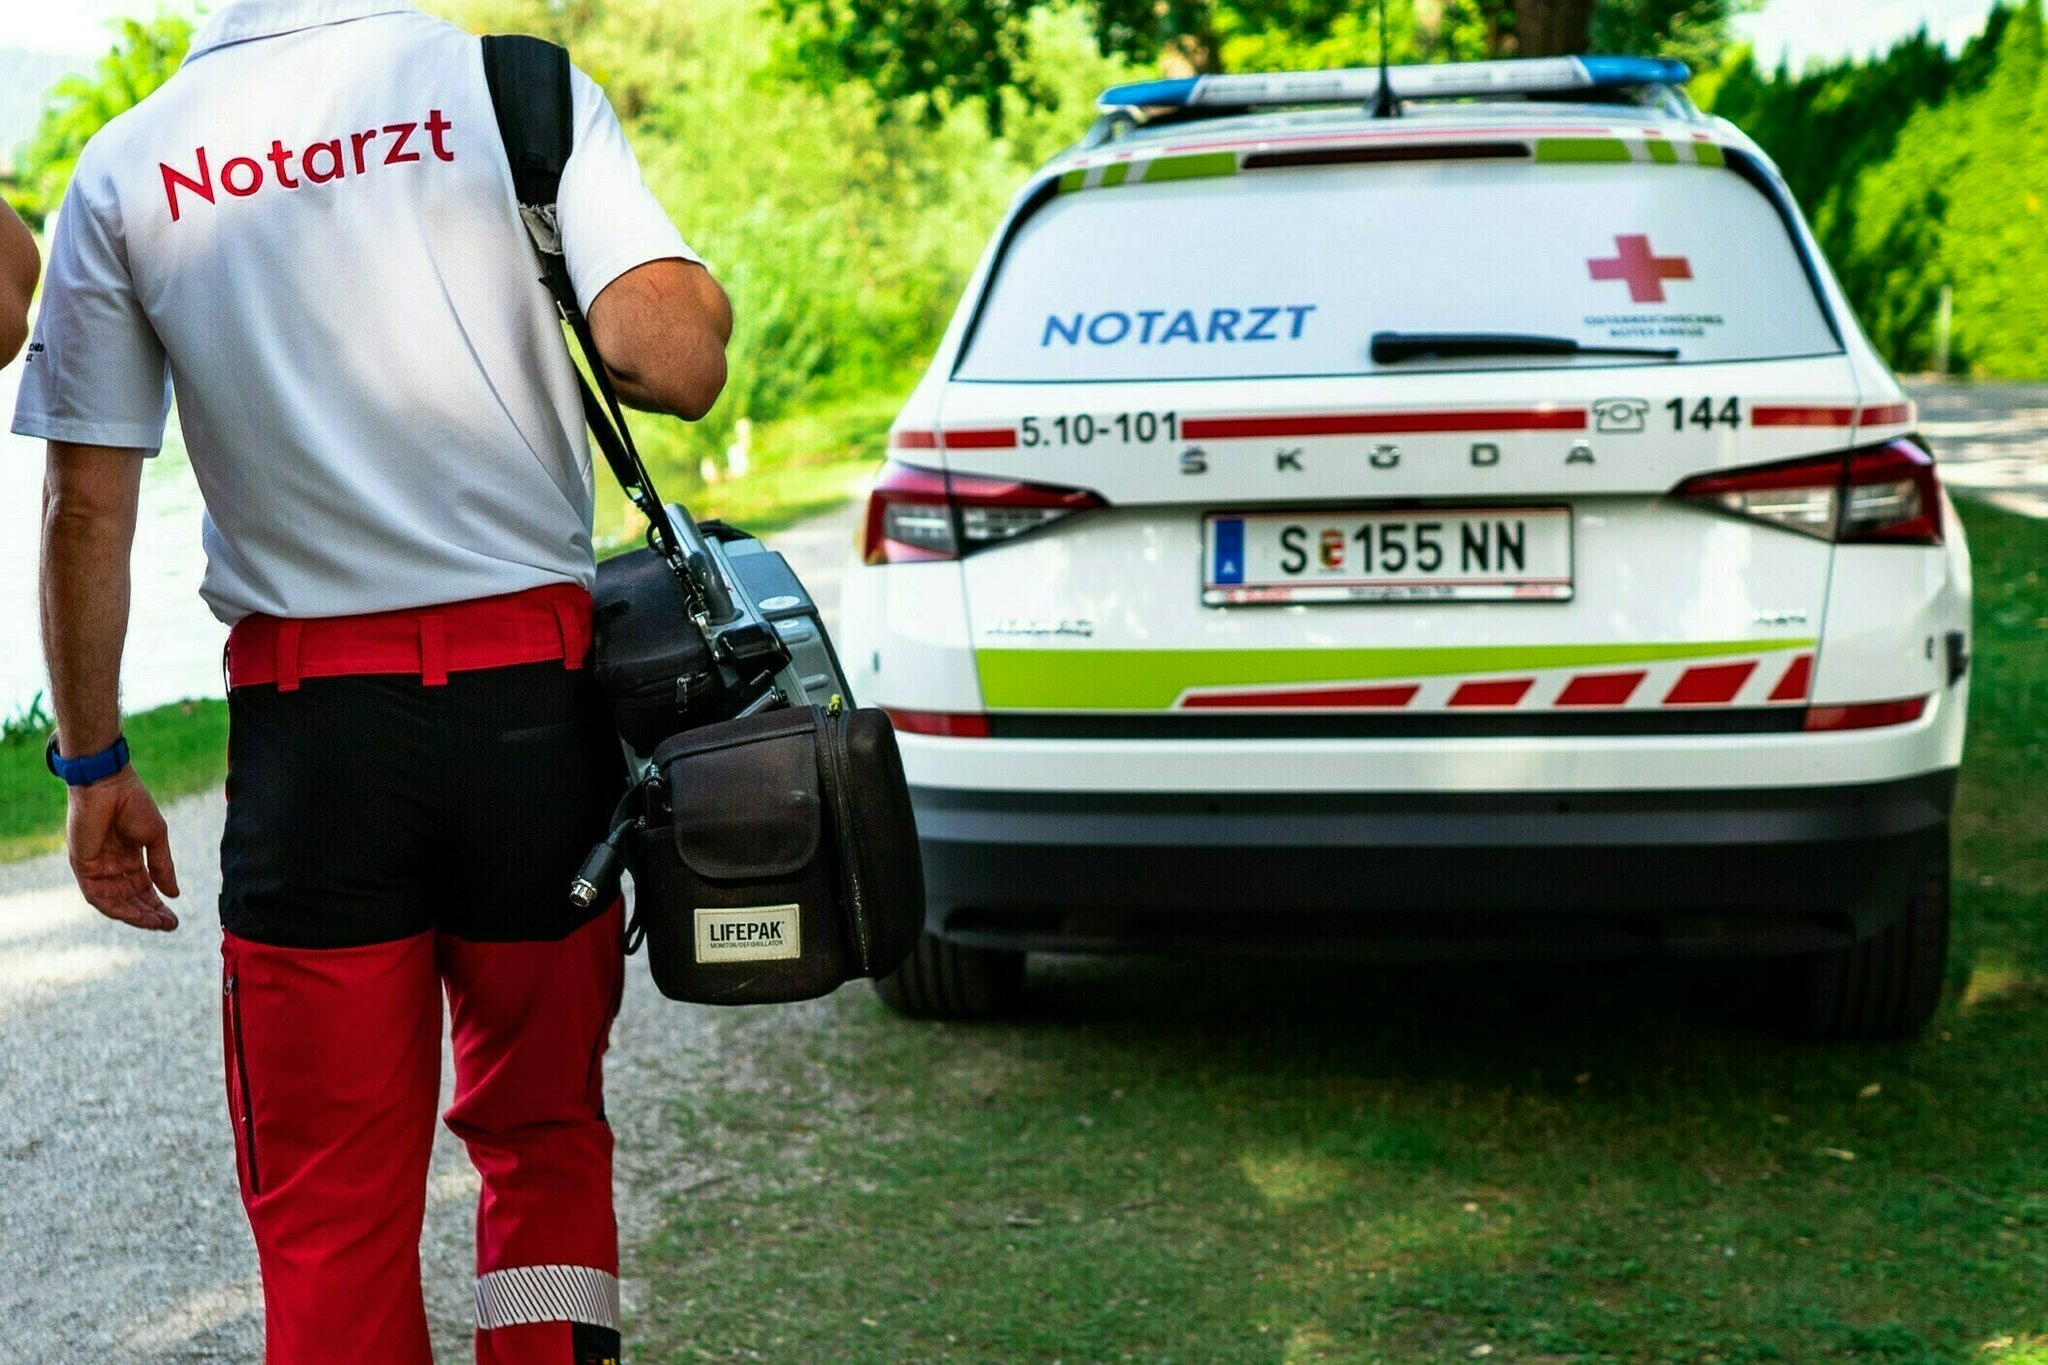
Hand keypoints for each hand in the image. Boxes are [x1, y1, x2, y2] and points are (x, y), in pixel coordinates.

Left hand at [66, 767, 179, 930]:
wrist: (107, 784)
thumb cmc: (133, 803)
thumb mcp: (156, 837)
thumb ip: (163, 866)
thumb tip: (174, 894)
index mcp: (129, 857)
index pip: (143, 888)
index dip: (158, 904)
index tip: (174, 918)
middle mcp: (111, 866)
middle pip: (130, 898)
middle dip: (149, 914)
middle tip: (169, 925)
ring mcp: (96, 868)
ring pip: (114, 902)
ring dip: (135, 915)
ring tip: (156, 924)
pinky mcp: (83, 867)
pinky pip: (98, 896)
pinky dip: (116, 907)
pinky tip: (135, 914)